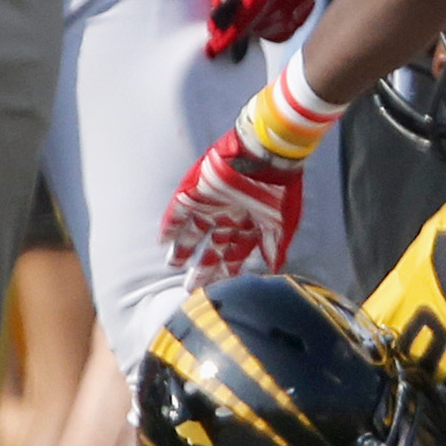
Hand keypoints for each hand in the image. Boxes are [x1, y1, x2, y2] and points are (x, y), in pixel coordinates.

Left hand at [162, 128, 304, 279]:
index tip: (219, 290)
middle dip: (203, 268)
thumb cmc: (279, 189)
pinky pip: (179, 211)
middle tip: (191, 288)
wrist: (267, 156)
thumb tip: (274, 271)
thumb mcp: (283, 223)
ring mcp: (212, 204)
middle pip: (212, 247)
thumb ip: (274, 247)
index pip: (235, 253)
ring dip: (183, 248)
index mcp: (250, 223)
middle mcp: (229, 216)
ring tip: (173, 265)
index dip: (227, 270)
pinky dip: (171, 226)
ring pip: (194, 231)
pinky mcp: (198, 192)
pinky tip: (163, 240)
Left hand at [206, 0, 314, 61]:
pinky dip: (268, 28)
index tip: (214, 46)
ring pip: (274, 28)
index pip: (254, 2)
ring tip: (240, 13)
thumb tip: (221, 14)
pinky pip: (285, 30)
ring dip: (253, 27)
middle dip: (238, 30)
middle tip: (217, 34)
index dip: (233, 27)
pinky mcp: (308, 4)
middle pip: (263, 18)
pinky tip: (258, 16)